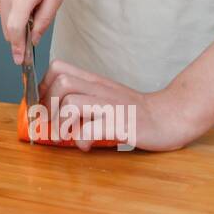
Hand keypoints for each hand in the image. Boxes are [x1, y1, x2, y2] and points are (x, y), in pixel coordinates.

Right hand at [0, 0, 61, 63]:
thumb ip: (45, 19)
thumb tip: (35, 38)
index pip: (15, 28)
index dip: (17, 46)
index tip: (19, 58)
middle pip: (8, 29)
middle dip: (20, 34)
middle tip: (32, 23)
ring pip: (4, 21)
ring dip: (15, 18)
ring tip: (26, 0)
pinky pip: (0, 11)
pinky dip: (9, 9)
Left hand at [38, 59, 199, 150]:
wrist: (170, 117)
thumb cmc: (135, 112)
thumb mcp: (106, 98)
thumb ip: (83, 100)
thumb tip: (52, 115)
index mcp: (94, 82)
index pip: (58, 68)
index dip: (43, 86)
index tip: (44, 106)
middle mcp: (101, 90)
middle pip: (61, 83)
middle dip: (49, 106)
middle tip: (54, 124)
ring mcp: (111, 105)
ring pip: (71, 103)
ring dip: (62, 123)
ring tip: (67, 137)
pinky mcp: (121, 123)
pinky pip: (91, 128)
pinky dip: (82, 139)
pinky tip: (86, 145)